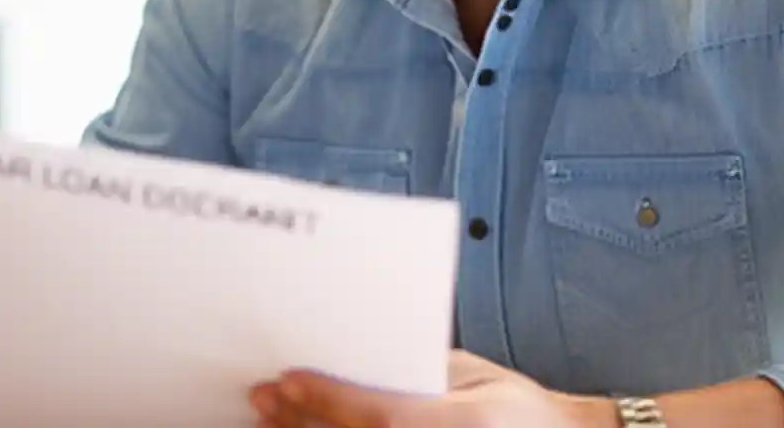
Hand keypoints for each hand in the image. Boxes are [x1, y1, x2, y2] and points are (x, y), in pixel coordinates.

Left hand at [248, 349, 617, 427]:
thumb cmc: (522, 411)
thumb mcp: (476, 377)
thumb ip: (421, 372)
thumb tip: (359, 362)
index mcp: (462, 425)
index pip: (379, 414)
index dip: (326, 397)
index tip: (284, 380)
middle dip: (301, 422)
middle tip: (261, 400)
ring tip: (270, 424)